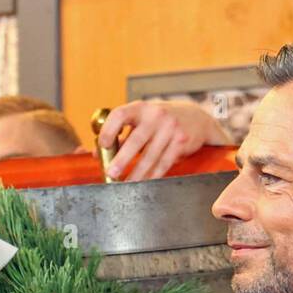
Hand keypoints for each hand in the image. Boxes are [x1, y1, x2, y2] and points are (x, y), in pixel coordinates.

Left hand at [97, 99, 230, 180]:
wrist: (197, 118)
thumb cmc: (161, 120)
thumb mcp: (141, 120)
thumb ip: (120, 134)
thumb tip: (96, 153)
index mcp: (141, 108)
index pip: (120, 115)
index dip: (109, 130)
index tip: (102, 145)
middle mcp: (156, 116)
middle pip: (136, 140)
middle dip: (122, 159)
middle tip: (111, 173)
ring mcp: (170, 128)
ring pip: (150, 156)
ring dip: (137, 173)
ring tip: (126, 184)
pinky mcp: (181, 141)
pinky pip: (164, 163)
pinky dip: (153, 175)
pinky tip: (144, 182)